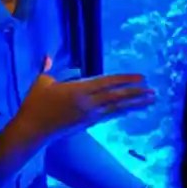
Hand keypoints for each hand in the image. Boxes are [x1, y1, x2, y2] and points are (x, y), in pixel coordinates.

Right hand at [16, 56, 155, 142]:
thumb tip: (48, 57)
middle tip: (154, 91)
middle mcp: (88, 103)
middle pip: (117, 96)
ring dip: (135, 104)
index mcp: (79, 90)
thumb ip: (50, 68)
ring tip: (150, 101)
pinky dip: (122, 111)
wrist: (32, 131)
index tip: (142, 77)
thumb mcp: (42, 82)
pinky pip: (109, 116)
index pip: (108, 82)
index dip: (126, 79)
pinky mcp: (87, 124)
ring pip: (116, 108)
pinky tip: (131, 109)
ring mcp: (89, 116)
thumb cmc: (35, 104)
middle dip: (137, 93)